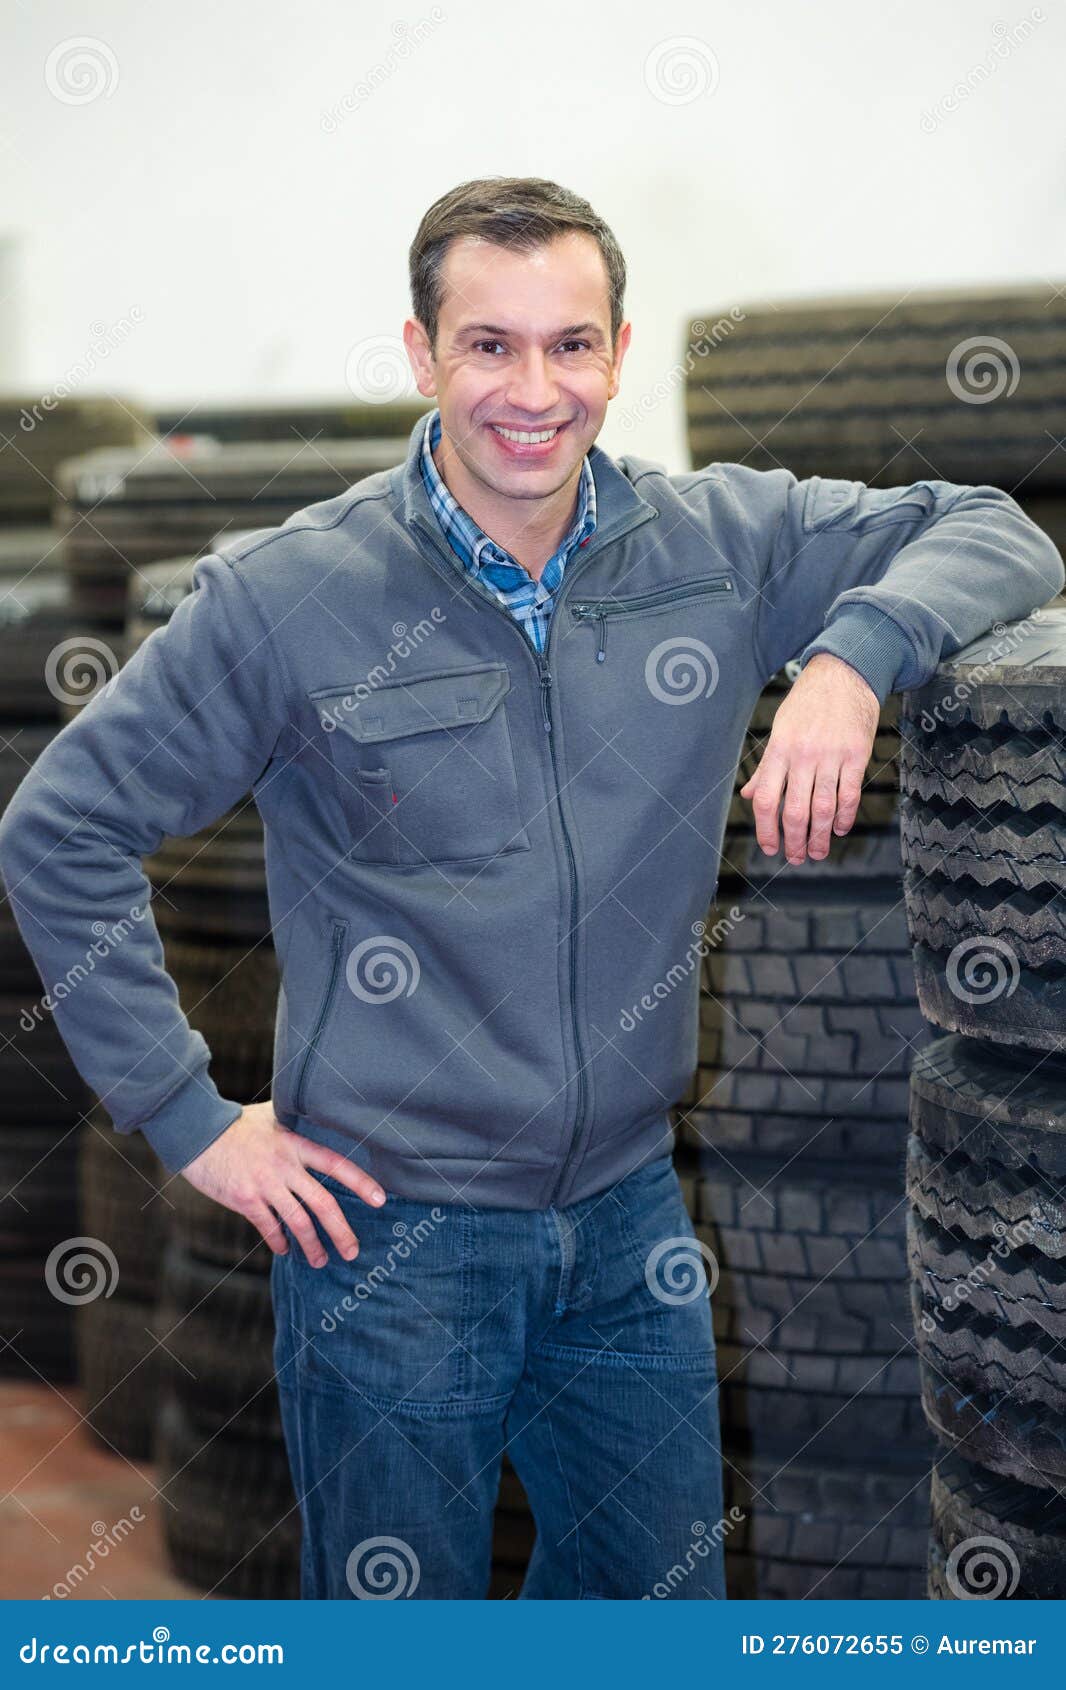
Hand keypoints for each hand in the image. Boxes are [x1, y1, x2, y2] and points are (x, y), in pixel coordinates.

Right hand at [179, 1100, 386, 1265]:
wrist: (198, 1132)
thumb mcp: (271, 1116)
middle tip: (352, 1251)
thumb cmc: (235, 1124)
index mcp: (296, 1145)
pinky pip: (269, 1227)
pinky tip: (284, 1249)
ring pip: (298, 1222)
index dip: (360, 1182)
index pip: (336, 1165)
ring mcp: (265, 1184)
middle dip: (341, 1231)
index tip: (380, 1200)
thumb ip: (294, 1122)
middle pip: (323, 1203)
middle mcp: (285, 1166)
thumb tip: (315, 1112)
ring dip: (312, 1245)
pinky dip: (279, 1241)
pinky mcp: (245, 1199)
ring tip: (320, 1261)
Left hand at [738, 653, 879, 862]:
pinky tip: (841, 829)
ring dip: (820, 837)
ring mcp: (831, 755)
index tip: (770, 847)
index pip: (764, 799)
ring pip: (823, 808)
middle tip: (796, 858)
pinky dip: (845, 817)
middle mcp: (803, 755)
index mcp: (779, 750)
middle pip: (794, 811)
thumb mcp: (779, 730)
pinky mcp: (856, 755)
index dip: (765, 829)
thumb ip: (766, 767)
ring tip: (818, 852)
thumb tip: (748, 796)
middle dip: (794, 841)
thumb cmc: (808, 703)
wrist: (844, 674)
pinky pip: (850, 794)